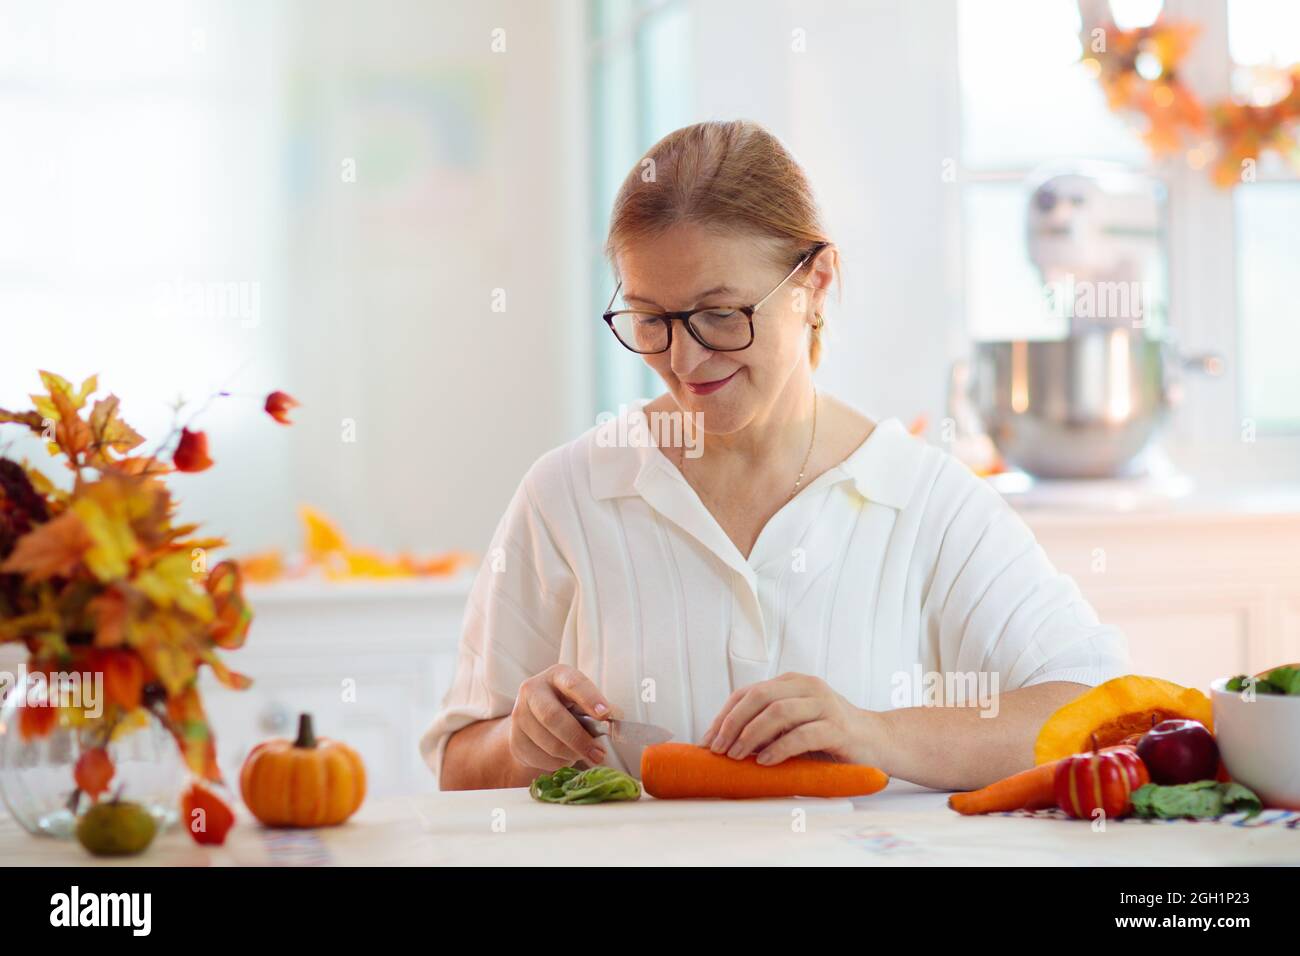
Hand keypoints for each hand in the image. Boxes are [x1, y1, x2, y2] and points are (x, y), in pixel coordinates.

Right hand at [509, 665, 613, 771]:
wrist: (535, 722)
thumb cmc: (567, 707)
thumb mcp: (582, 700)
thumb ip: (597, 708)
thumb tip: (615, 720)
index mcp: (557, 675)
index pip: (572, 683)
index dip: (589, 698)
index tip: (605, 714)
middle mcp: (533, 689)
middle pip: (553, 716)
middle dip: (579, 739)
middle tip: (599, 754)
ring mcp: (520, 714)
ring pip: (548, 742)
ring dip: (572, 754)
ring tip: (585, 755)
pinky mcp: (515, 739)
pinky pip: (541, 757)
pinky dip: (559, 762)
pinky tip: (566, 756)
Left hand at [701, 672, 874, 765]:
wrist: (879, 742)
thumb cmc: (830, 737)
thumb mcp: (795, 725)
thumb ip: (768, 727)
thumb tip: (724, 744)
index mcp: (792, 682)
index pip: (749, 692)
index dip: (724, 714)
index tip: (708, 739)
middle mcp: (808, 687)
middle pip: (759, 696)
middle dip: (733, 723)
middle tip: (718, 748)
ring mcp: (825, 705)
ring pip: (778, 711)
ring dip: (751, 735)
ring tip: (736, 756)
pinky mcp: (838, 727)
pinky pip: (802, 734)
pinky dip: (779, 748)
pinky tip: (765, 761)